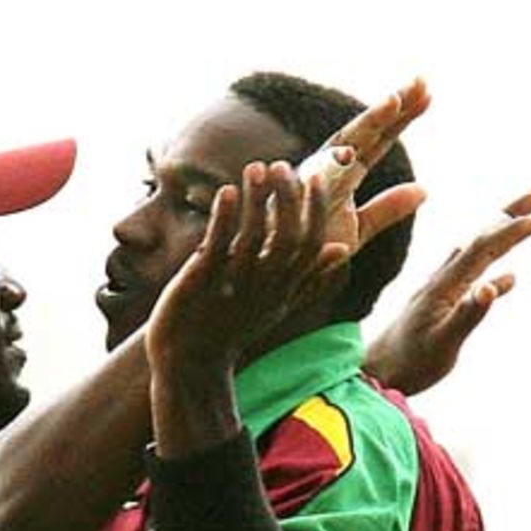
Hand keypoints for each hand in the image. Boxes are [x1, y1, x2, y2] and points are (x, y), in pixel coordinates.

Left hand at [146, 159, 349, 377]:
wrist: (189, 364)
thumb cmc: (232, 329)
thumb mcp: (278, 305)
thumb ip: (310, 277)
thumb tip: (341, 250)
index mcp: (283, 288)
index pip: (312, 244)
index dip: (316, 209)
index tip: (314, 178)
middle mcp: (264, 286)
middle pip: (289, 236)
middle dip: (288, 197)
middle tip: (281, 165)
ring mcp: (233, 285)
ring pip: (254, 236)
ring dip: (257, 199)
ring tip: (256, 168)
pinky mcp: (201, 283)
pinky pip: (217, 246)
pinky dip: (224, 218)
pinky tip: (227, 192)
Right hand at [299, 77, 429, 254]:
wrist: (268, 276)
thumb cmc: (308, 252)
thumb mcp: (357, 232)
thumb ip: (387, 210)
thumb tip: (425, 189)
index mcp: (341, 175)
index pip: (376, 142)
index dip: (401, 119)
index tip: (429, 93)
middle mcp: (323, 171)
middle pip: (362, 134)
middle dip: (389, 110)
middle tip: (420, 83)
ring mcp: (305, 184)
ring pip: (339, 150)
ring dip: (364, 127)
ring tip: (391, 104)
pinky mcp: (288, 204)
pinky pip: (309, 185)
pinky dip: (325, 170)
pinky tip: (349, 152)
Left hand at [364, 189, 530, 395]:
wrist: (374, 375)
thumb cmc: (408, 364)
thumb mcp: (443, 343)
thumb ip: (467, 314)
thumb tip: (493, 285)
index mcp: (443, 287)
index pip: (481, 249)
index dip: (510, 231)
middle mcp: (440, 283)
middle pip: (480, 241)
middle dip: (509, 217)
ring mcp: (439, 294)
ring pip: (476, 257)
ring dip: (501, 237)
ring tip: (524, 221)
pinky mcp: (437, 309)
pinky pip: (470, 283)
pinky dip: (492, 275)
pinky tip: (508, 279)